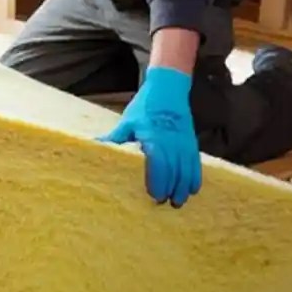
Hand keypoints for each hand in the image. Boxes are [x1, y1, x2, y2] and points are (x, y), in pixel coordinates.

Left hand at [99, 66, 201, 205]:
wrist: (168, 88)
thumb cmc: (146, 105)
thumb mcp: (128, 121)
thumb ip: (115, 137)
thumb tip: (96, 146)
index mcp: (154, 137)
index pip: (158, 163)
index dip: (158, 181)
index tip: (154, 195)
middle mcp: (171, 141)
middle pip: (174, 170)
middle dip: (170, 189)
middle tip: (163, 204)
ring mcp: (183, 141)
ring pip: (187, 169)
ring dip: (183, 187)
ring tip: (178, 202)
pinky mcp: (191, 141)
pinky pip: (195, 162)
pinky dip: (195, 177)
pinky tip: (192, 189)